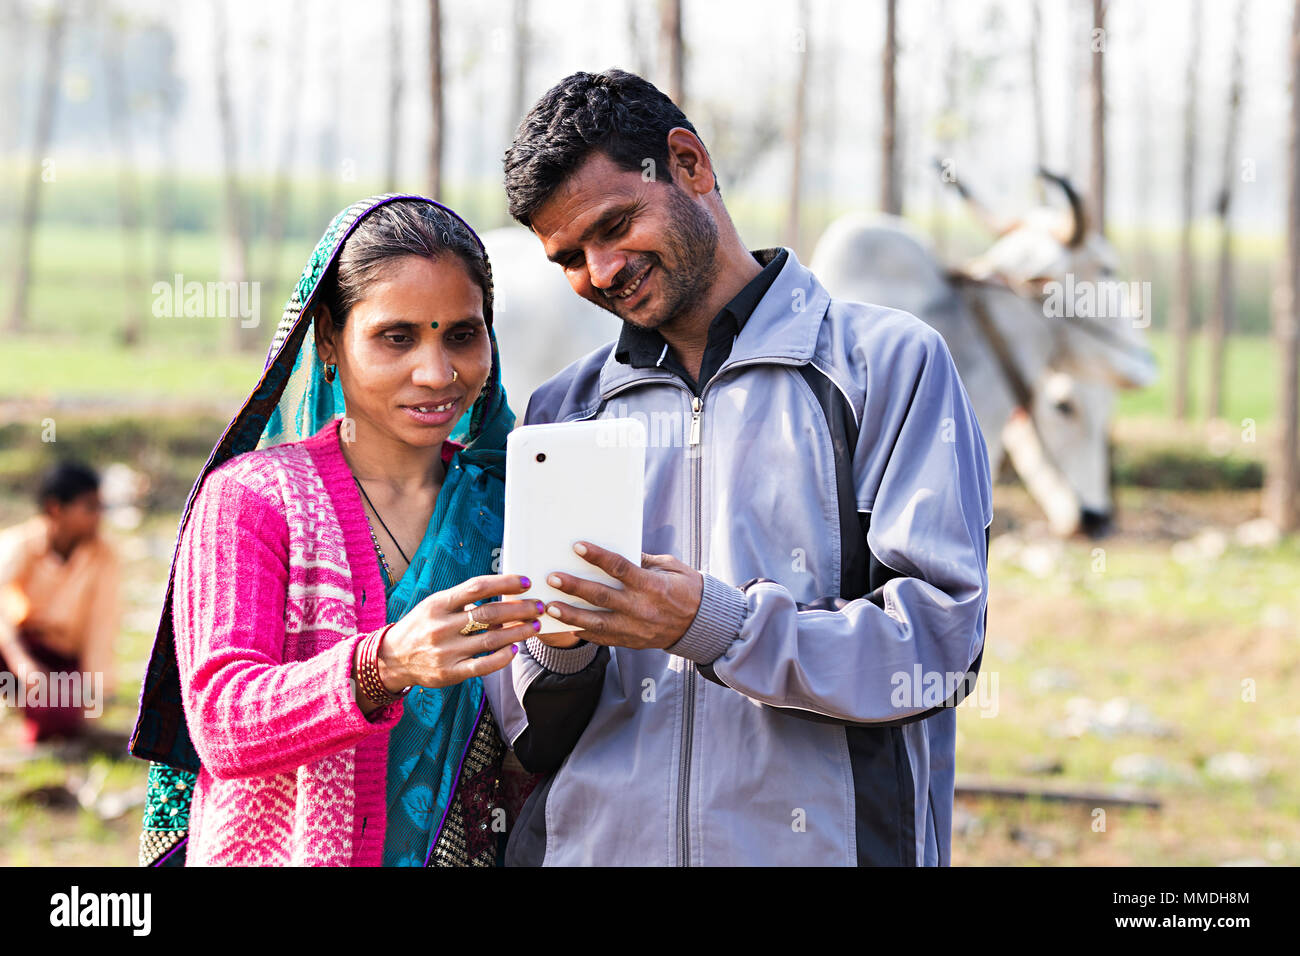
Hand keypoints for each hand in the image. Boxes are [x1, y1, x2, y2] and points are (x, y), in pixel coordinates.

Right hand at [377, 573, 543, 690]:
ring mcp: (446, 651)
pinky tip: (514, 649)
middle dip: (520, 609)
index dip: (505, 583)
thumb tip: (503, 591)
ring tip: (535, 626)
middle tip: (539, 606)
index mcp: (438, 603)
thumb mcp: (435, 605)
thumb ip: (464, 599)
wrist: (391, 659)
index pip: (477, 587)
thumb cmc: (421, 626)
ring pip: (491, 640)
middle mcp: (441, 626)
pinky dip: (501, 657)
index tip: (526, 582)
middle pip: (489, 613)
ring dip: (518, 632)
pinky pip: (482, 665)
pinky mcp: (450, 673)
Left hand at [542, 542, 702, 649]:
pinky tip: (565, 625)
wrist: (702, 625)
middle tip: (553, 578)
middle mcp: (642, 608)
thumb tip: (620, 549)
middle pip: (602, 596)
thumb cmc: (687, 589)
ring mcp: (635, 628)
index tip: (578, 546)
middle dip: (575, 587)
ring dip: (571, 614)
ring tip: (550, 607)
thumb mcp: (671, 568)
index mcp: (652, 585)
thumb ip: (644, 560)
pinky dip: (584, 632)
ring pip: (597, 623)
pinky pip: (604, 639)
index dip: (598, 557)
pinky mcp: (632, 642)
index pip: (620, 568)